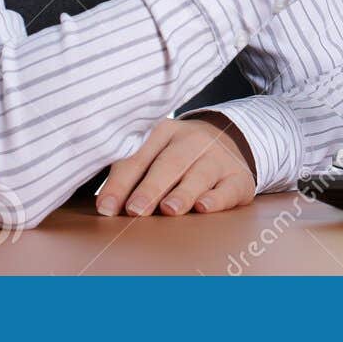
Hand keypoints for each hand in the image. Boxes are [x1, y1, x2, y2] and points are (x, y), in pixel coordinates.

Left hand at [95, 115, 256, 217]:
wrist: (225, 142)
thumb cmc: (176, 156)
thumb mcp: (153, 152)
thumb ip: (130, 172)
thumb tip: (103, 206)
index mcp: (163, 131)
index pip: (138, 156)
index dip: (121, 183)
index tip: (106, 207)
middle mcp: (193, 140)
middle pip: (170, 163)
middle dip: (151, 187)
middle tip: (135, 209)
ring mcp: (218, 158)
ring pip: (200, 174)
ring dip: (183, 192)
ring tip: (169, 209)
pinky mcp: (239, 177)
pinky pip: (229, 187)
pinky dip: (217, 198)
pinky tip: (204, 207)